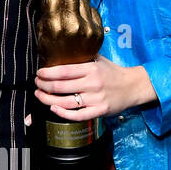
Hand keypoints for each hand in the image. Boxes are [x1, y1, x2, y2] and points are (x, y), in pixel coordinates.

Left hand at [35, 56, 156, 119]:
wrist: (133, 86)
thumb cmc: (113, 73)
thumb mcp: (99, 60)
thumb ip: (82, 58)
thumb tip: (61, 54)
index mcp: (91, 69)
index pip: (64, 71)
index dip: (47, 73)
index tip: (39, 73)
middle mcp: (92, 84)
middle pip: (60, 87)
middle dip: (43, 86)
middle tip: (37, 84)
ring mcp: (95, 99)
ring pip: (65, 102)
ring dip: (48, 99)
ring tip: (39, 95)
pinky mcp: (98, 111)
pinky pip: (77, 115)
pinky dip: (63, 113)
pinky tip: (53, 108)